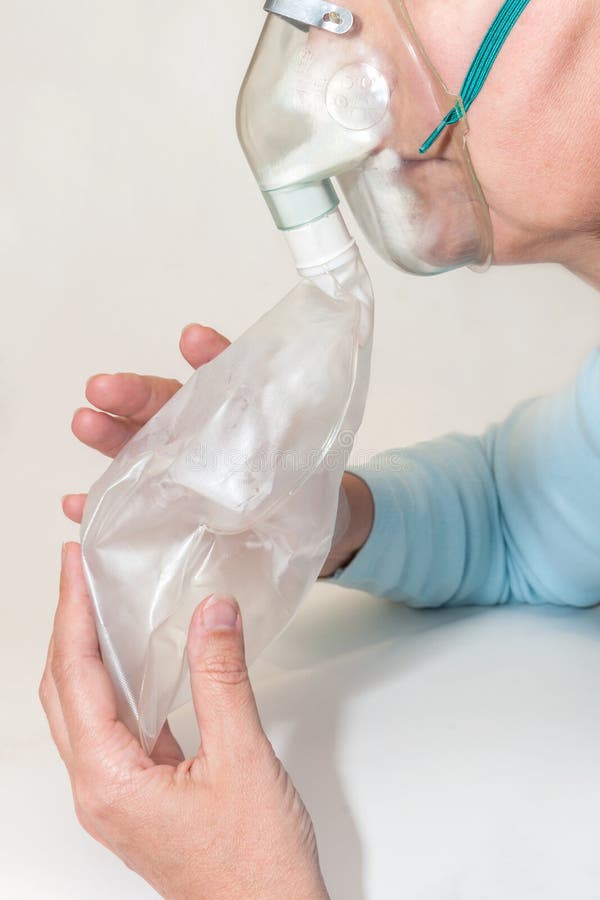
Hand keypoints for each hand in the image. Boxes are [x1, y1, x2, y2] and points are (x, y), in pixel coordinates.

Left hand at [40, 544, 328, 899]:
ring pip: (82, 710)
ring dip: (86, 653)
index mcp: (109, 782)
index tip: (73, 567)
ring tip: (98, 604)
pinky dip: (115, 685)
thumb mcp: (243, 759)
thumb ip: (222, 679)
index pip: (75, 677)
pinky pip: (113, 728)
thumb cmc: (254, 866)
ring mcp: (117, 795)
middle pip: (63, 692)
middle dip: (67, 626)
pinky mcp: (139, 794)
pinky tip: (135, 661)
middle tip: (77, 574)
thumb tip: (212, 614)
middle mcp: (100, 790)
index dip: (72, 613)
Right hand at [63, 323, 373, 573]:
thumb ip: (291, 417)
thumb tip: (301, 389)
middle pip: (159, 408)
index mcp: (229, 412)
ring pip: (134, 449)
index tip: (193, 340)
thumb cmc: (298, 481)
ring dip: (107, 434)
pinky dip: (98, 506)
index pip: (216, 376)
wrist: (301, 533)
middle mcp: (195, 437)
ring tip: (85, 422)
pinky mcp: (162, 512)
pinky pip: (126, 509)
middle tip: (103, 388)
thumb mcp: (302, 447)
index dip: (207, 356)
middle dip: (131, 394)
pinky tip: (77, 504)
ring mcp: (174, 473)